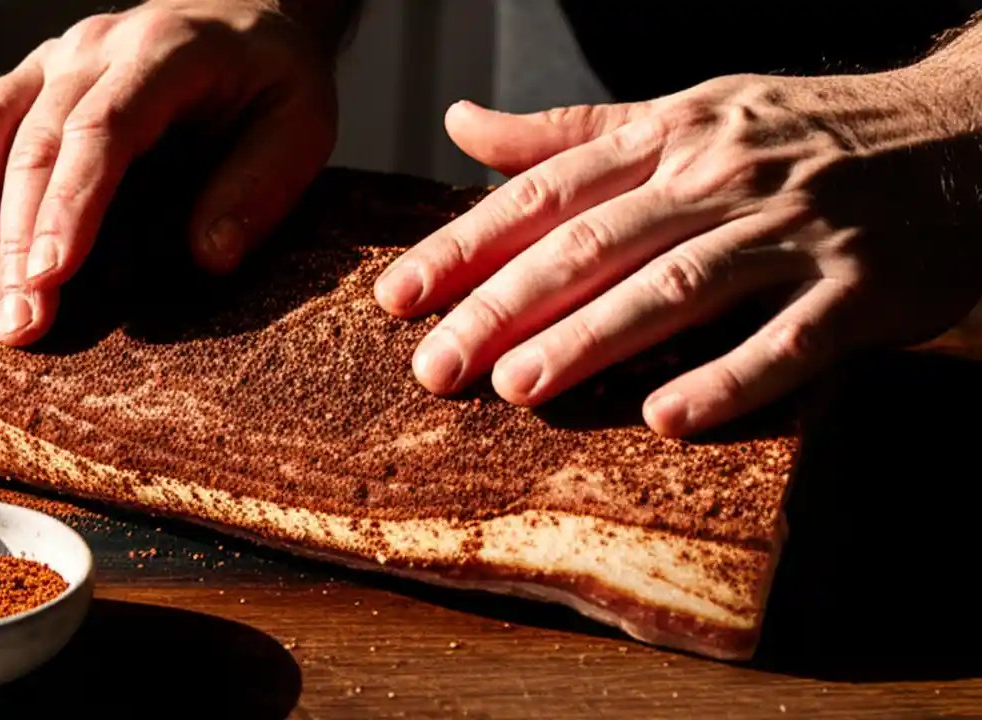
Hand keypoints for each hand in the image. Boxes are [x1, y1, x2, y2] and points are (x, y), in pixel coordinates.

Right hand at [0, 0, 339, 344]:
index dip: (70, 204)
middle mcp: (94, 48)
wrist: (244, 21)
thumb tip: (206, 258)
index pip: (102, 128)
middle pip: (32, 139)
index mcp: (166, 51)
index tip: (50, 277)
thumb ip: (259, 187)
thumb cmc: (273, 85)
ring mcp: (50, 61)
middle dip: (15, 237)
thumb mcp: (302, 127)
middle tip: (15, 323)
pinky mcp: (25, 84)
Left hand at [374, 70, 981, 436]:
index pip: (543, 194)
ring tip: (517, 388)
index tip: (398, 297)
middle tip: (435, 367)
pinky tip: (666, 420)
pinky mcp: (860, 288)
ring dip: (592, 338)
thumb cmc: (800, 132)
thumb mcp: (685, 112)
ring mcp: (791, 230)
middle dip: (504, 307)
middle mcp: (718, 176)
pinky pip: (788, 340)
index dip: (465, 246)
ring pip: (674, 287)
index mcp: (667, 137)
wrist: (962, 129)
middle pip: (591, 245)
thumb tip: (464, 126)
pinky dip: (729, 379)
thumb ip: (571, 131)